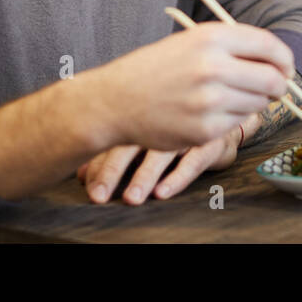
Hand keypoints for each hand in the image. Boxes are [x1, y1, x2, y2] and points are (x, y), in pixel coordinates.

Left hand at [77, 123, 245, 203]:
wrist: (222, 102)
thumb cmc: (175, 119)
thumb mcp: (145, 130)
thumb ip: (113, 150)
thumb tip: (79, 175)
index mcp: (139, 113)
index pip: (112, 139)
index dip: (97, 163)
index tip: (84, 186)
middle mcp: (160, 118)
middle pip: (131, 146)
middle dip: (112, 172)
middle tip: (99, 196)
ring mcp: (186, 128)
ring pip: (161, 153)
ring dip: (144, 176)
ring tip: (131, 198)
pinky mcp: (210, 139)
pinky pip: (193, 160)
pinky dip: (177, 177)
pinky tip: (163, 192)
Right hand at [89, 22, 292, 152]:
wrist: (116, 100)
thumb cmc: (156, 68)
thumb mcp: (191, 41)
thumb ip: (232, 46)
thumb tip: (276, 60)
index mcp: (211, 38)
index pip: (269, 46)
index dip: (285, 58)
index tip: (286, 67)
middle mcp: (213, 67)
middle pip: (272, 79)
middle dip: (278, 85)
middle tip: (273, 89)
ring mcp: (210, 101)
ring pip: (258, 103)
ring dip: (254, 102)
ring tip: (230, 97)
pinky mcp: (205, 129)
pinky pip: (237, 123)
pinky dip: (232, 119)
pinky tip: (211, 112)